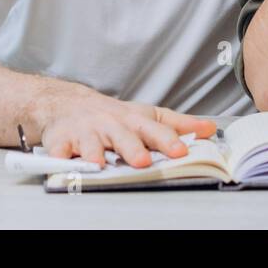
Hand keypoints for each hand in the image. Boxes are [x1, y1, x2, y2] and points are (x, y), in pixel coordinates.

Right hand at [37, 91, 216, 167]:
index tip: (181, 150)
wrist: (68, 104)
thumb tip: (209, 130)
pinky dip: (59, 157)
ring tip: (99, 164)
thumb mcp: (147, 115)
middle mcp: (111, 124)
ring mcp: (85, 132)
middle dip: (133, 148)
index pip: (154, 129)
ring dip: (95, 153)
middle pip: (123, 136)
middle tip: (143, 161)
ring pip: (91, 143)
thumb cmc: (114, 116)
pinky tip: (61, 162)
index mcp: (134, 120)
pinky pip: (58, 150)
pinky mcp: (61, 140)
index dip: (168, 139)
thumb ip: (178, 124)